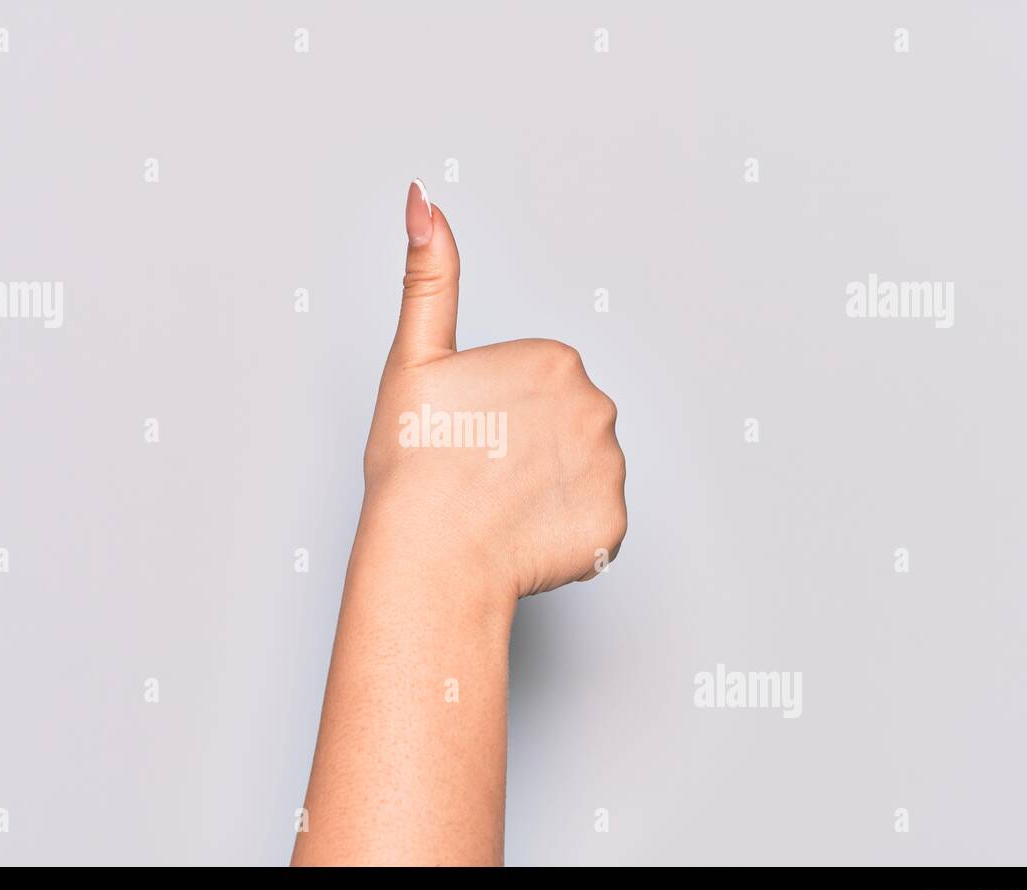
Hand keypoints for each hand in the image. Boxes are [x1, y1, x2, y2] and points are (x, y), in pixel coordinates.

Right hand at [361, 180, 627, 598]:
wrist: (428, 553)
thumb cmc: (415, 463)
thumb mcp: (414, 357)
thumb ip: (430, 276)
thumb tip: (424, 199)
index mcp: (555, 360)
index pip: (539, 385)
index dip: (498, 412)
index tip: (469, 433)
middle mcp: (596, 407)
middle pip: (567, 426)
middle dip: (531, 448)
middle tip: (481, 473)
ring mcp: (609, 471)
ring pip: (583, 475)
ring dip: (549, 491)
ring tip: (499, 508)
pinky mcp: (613, 527)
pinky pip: (593, 524)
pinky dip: (563, 534)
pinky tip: (523, 536)